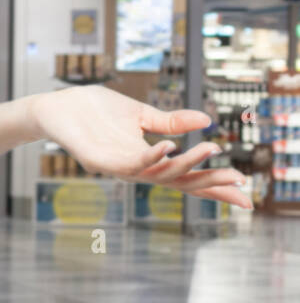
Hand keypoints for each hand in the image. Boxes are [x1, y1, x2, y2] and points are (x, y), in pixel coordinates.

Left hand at [29, 85, 250, 208]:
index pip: (185, 178)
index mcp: (146, 159)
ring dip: (185, 165)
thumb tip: (207, 120)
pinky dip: (150, 157)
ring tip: (211, 150)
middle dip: (209, 183)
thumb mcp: (140, 114)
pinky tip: (168, 147)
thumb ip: (171, 121)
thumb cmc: (95, 110)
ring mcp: (116, 167)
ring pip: (157, 175)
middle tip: (239, 180)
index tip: (246, 196)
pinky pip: (127, 164)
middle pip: (177, 183)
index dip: (213, 188)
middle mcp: (134, 168)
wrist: (56, 106)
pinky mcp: (97, 160)